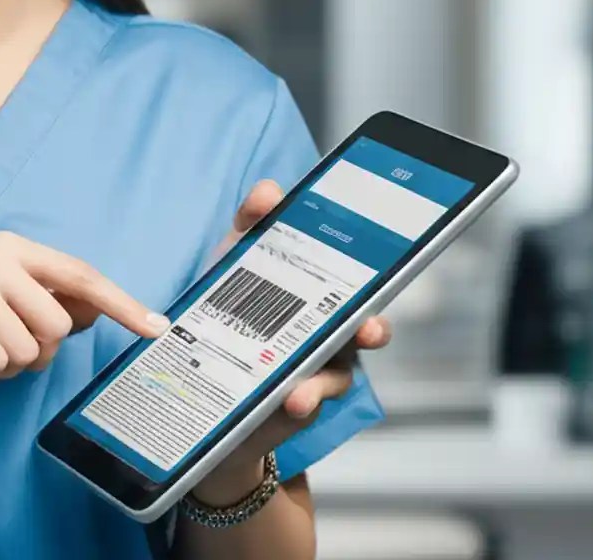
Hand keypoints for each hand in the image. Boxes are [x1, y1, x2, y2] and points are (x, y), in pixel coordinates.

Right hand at [0, 230, 168, 388]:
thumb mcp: (6, 305)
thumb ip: (51, 304)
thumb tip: (97, 311)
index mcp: (14, 248)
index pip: (81, 276)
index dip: (121, 304)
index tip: (155, 327)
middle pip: (58, 325)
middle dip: (37, 351)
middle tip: (1, 344)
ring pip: (28, 350)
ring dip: (6, 365)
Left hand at [191, 180, 393, 505]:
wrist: (199, 369)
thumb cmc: (227, 306)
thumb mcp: (233, 258)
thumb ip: (251, 222)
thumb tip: (268, 191)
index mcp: (322, 290)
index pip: (360, 277)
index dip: (380, 269)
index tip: (392, 260)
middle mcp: (331, 327)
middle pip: (366, 327)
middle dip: (371, 328)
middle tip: (368, 328)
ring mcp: (319, 365)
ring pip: (341, 371)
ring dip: (325, 379)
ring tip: (304, 390)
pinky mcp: (303, 398)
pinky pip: (312, 399)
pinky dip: (304, 400)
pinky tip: (291, 401)